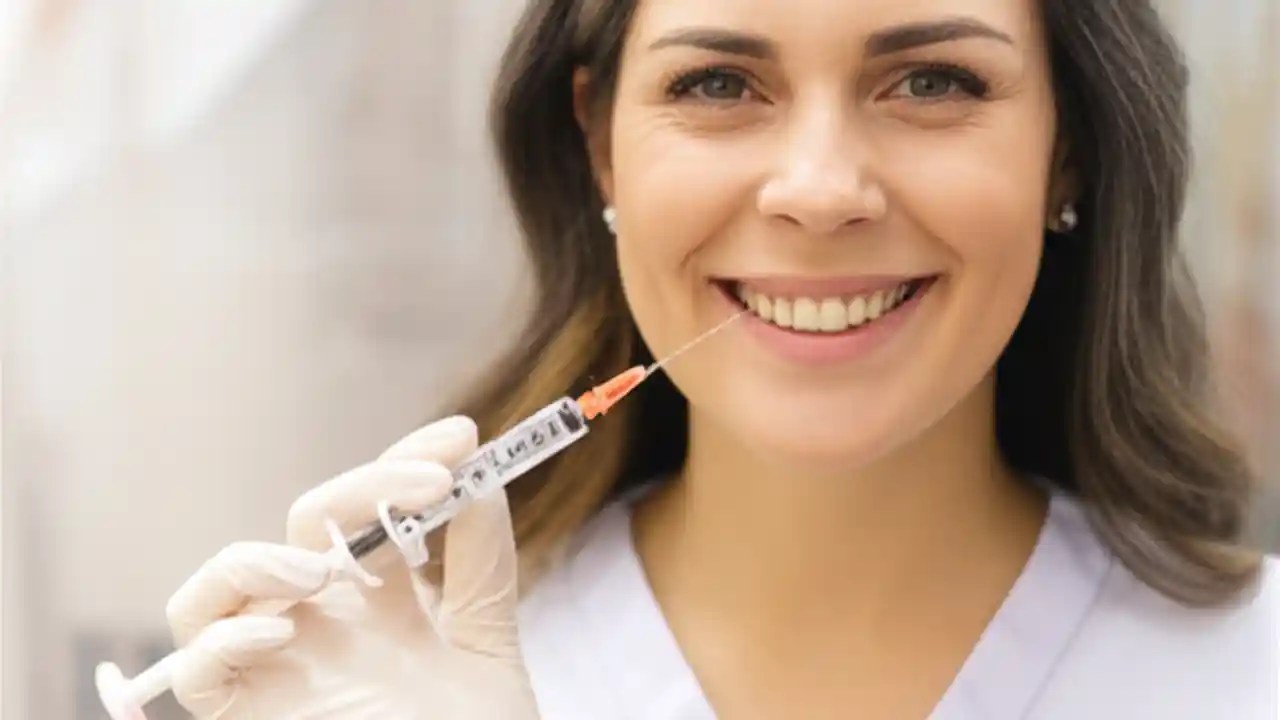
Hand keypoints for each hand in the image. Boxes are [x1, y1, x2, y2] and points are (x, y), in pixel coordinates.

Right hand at [162, 416, 540, 718]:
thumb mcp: (490, 644)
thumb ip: (483, 564)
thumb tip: (483, 475)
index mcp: (383, 606)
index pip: (371, 509)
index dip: (404, 463)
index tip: (462, 438)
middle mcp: (325, 628)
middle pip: (301, 525)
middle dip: (362, 487)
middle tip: (430, 486)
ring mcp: (282, 670)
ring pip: (214, 588)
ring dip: (259, 556)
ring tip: (322, 569)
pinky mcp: (249, 717)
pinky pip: (196, 666)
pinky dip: (225, 634)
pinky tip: (286, 628)